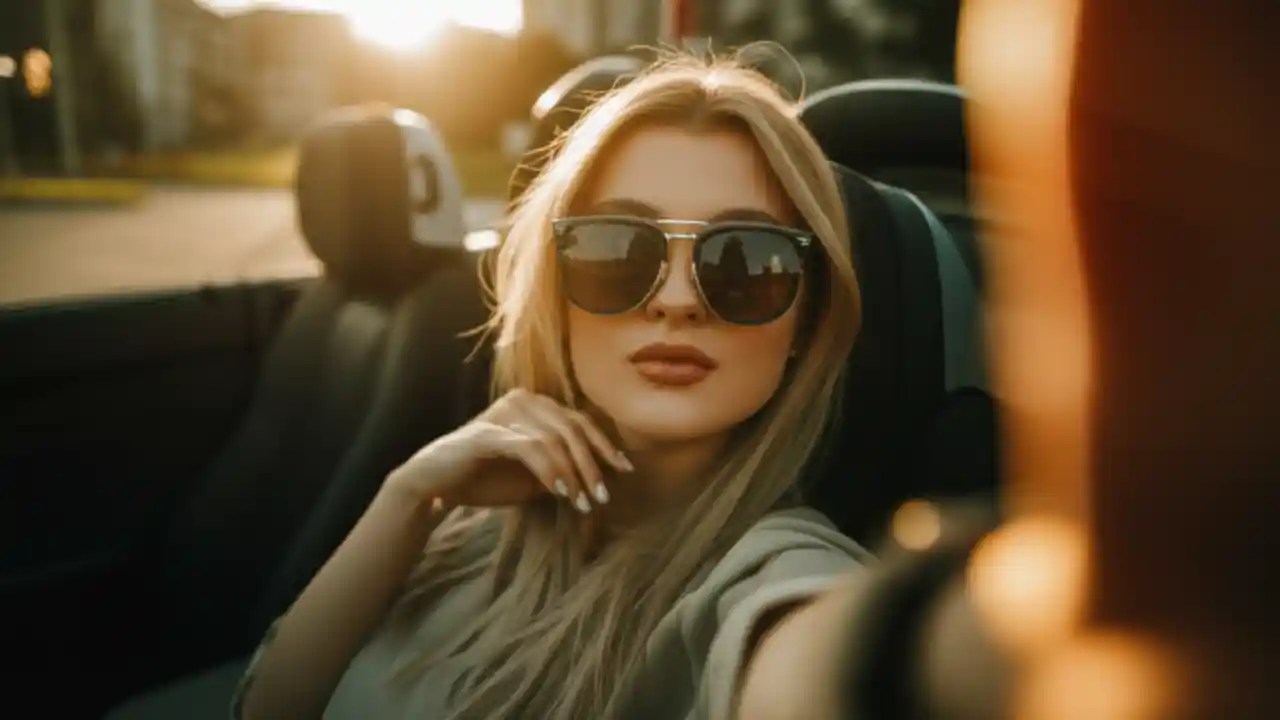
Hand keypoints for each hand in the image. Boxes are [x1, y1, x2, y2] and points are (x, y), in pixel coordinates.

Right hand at [385, 389, 632, 513]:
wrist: (435, 486)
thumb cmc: (485, 479)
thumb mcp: (533, 476)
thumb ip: (562, 470)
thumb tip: (600, 479)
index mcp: (535, 405)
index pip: (580, 421)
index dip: (604, 445)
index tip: (624, 470)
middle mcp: (523, 400)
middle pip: (572, 428)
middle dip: (593, 464)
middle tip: (603, 496)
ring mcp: (504, 413)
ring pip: (554, 439)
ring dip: (573, 473)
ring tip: (581, 501)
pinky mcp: (487, 432)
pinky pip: (529, 448)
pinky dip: (549, 470)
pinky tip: (560, 491)